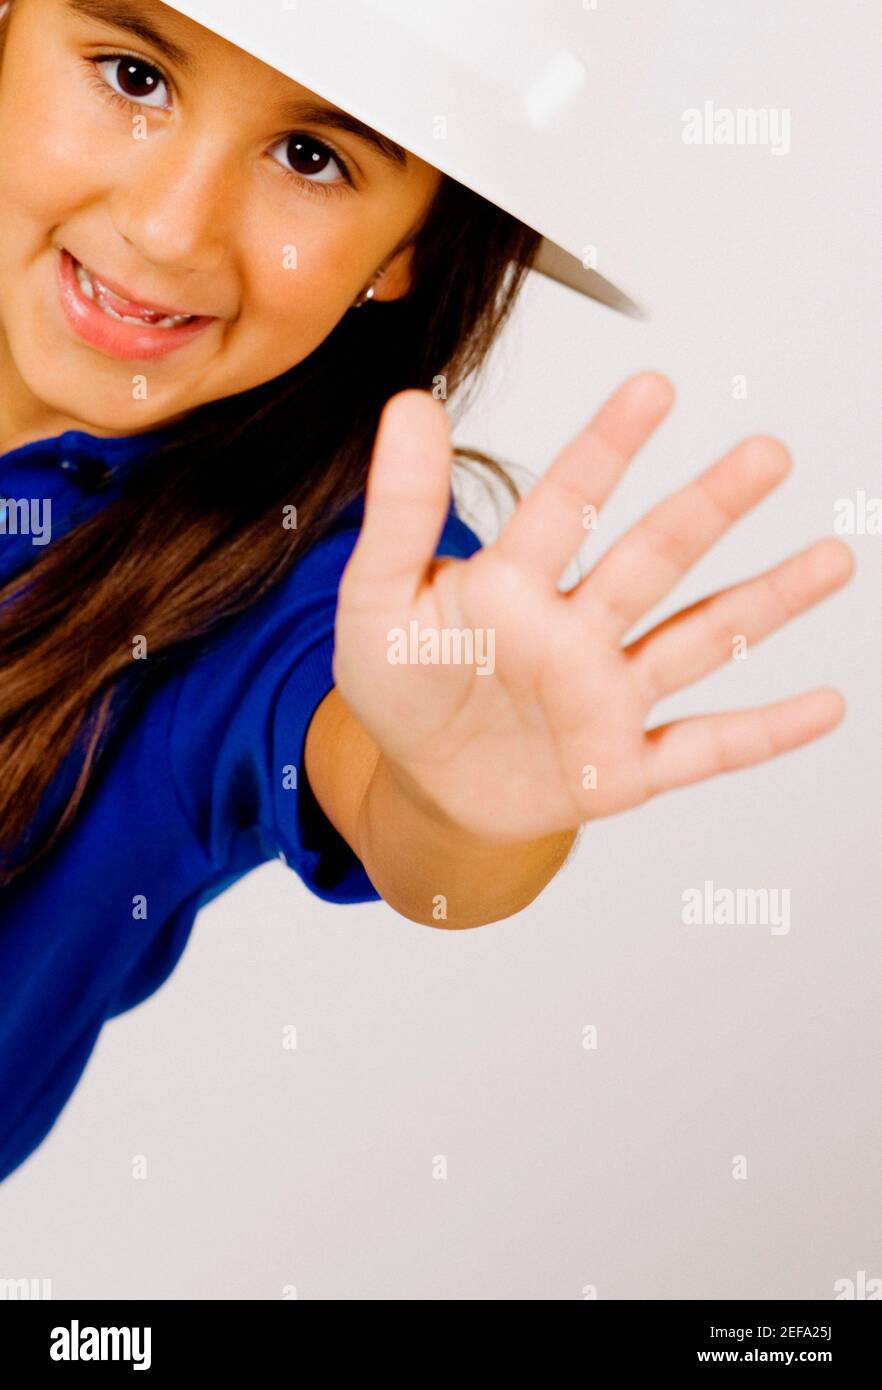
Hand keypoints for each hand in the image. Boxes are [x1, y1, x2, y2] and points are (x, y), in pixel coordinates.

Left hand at [334, 373, 853, 840]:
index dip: (606, 449)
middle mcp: (575, 632)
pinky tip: (826, 705)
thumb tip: (411, 403)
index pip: (567, 505)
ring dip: (764, 605)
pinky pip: (702, 749)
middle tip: (769, 453)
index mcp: (514, 586)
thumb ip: (399, 512)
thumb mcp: (377, 600)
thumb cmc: (403, 684)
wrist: (422, 784)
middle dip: (709, 508)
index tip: (655, 387)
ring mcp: (606, 698)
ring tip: (833, 559)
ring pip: (696, 642)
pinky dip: (763, 733)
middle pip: (652, 560)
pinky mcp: (621, 768)